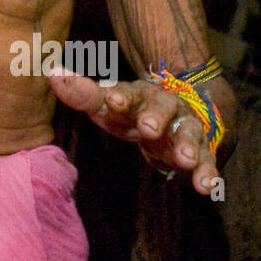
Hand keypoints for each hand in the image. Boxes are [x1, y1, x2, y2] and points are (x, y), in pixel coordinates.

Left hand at [48, 71, 220, 196]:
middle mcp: (165, 108)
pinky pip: (207, 161)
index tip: (114, 100)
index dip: (122, 97)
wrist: (180, 112)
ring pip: (188, 134)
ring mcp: (185, 128)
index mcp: (139, 95)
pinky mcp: (202, 151)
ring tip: (186, 159)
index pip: (129, 93)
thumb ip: (83, 93)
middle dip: (155, 117)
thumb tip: (53, 73)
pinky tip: (205, 186)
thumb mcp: (108, 104)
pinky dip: (207, 173)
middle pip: (162, 108)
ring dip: (187, 146)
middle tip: (148, 127)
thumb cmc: (134, 110)